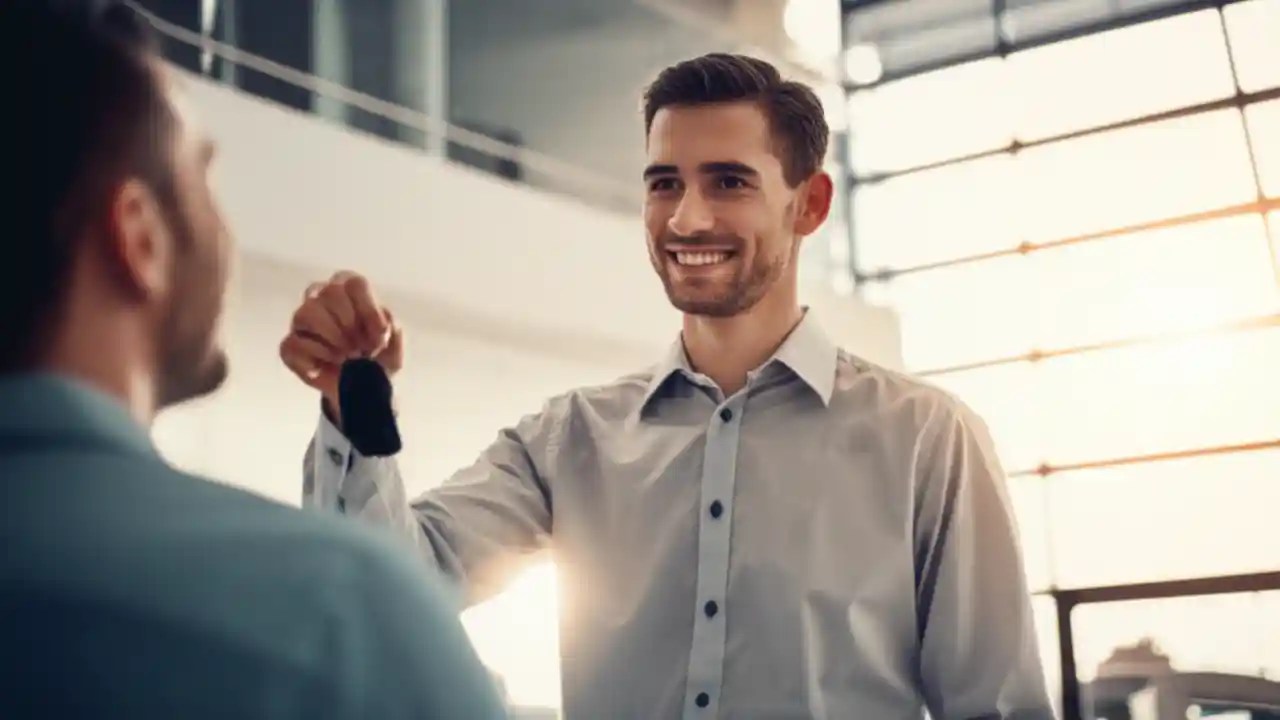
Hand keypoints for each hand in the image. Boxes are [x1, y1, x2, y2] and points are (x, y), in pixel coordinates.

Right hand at [279, 271, 404, 415]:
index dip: (369, 310)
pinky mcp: (290, 345)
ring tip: (346, 358)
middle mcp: (323, 298)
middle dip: (350, 325)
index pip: (355, 283)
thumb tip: (381, 328)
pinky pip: (292, 343)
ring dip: (332, 339)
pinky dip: (313, 359)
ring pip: (306, 313)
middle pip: (330, 292)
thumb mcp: (394, 347)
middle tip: (361, 349)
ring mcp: (303, 320)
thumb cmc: (376, 359)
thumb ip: (392, 331)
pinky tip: (324, 368)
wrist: (359, 390)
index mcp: (351, 291)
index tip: (379, 337)